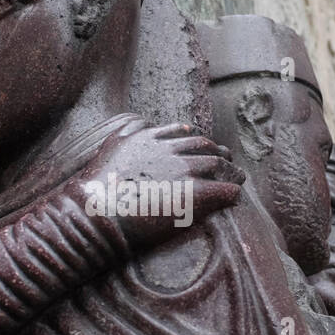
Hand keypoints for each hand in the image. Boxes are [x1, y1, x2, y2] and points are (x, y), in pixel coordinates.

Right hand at [74, 122, 244, 251]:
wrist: (96, 212)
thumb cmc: (95, 187)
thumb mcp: (109, 145)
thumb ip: (128, 130)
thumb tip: (142, 122)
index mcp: (151, 138)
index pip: (184, 133)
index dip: (197, 142)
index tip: (204, 148)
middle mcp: (170, 150)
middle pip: (205, 147)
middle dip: (218, 153)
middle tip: (227, 162)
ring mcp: (184, 170)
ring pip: (218, 166)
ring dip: (231, 172)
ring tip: (238, 178)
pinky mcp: (194, 194)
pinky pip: (225, 191)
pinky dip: (233, 193)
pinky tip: (235, 198)